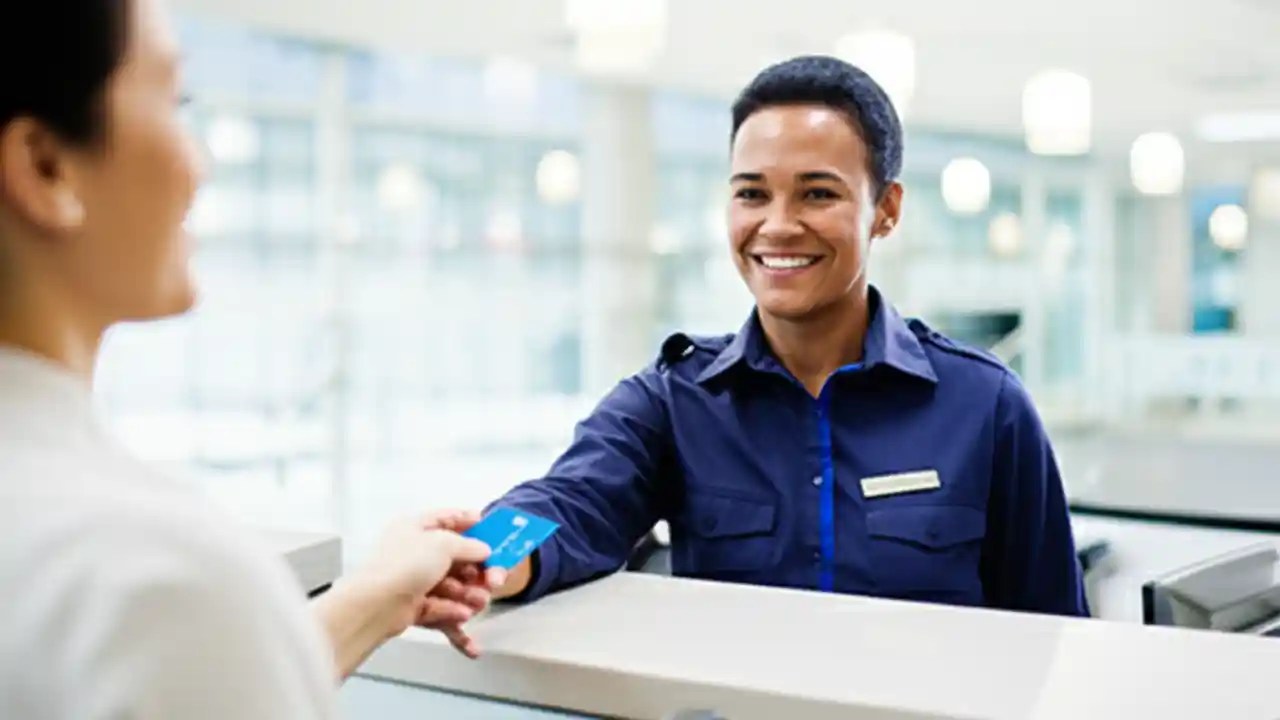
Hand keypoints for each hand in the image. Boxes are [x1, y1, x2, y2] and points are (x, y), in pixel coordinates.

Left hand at [353, 512, 490, 640]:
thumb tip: (484, 549)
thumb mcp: (443, 544)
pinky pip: (441, 609)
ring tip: (477, 602)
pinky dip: (453, 616)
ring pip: (451, 586)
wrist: (375, 606)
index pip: (447, 518)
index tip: (492, 530)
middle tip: (493, 579)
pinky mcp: (414, 606)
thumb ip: (469, 545)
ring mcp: (414, 580)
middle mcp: (414, 552)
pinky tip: (464, 620)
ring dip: (468, 596)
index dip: (470, 522)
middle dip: (476, 571)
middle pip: (455, 558)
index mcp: (415, 527)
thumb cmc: (404, 566)